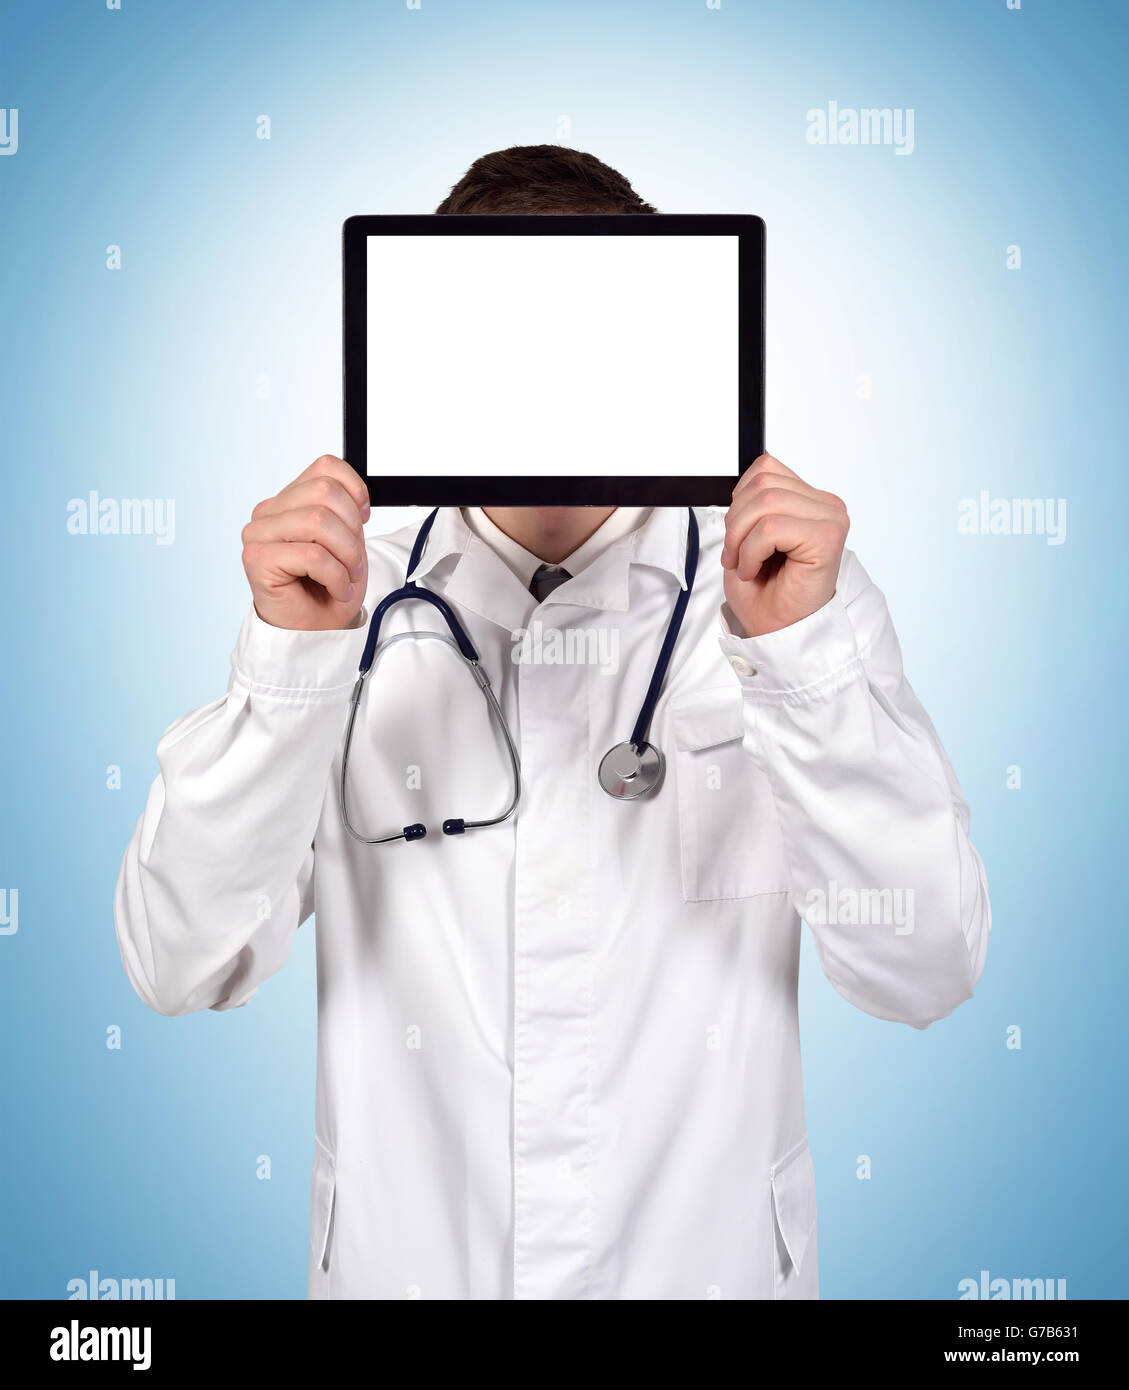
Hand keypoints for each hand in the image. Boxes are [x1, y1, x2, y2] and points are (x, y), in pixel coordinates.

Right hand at [241, 455, 370, 630]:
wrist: (315, 630)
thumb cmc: (327, 588)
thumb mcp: (347, 540)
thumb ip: (345, 510)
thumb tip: (357, 496)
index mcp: (288, 501)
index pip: (326, 467)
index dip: (355, 491)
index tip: (363, 520)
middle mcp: (268, 512)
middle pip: (325, 491)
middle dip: (352, 530)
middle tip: (354, 561)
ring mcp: (258, 534)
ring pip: (319, 521)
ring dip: (346, 556)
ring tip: (346, 577)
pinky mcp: (256, 558)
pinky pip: (311, 554)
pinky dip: (335, 576)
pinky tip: (336, 588)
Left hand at [720, 454, 848, 637]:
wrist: (779, 631)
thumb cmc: (766, 592)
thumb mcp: (748, 536)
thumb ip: (752, 501)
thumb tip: (746, 482)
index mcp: (810, 500)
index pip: (766, 468)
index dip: (738, 501)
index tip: (736, 538)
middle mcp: (826, 506)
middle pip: (763, 482)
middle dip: (735, 522)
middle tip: (735, 557)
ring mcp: (831, 519)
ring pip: (766, 501)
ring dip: (742, 538)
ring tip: (746, 565)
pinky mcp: (827, 537)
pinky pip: (772, 528)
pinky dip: (751, 551)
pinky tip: (755, 569)